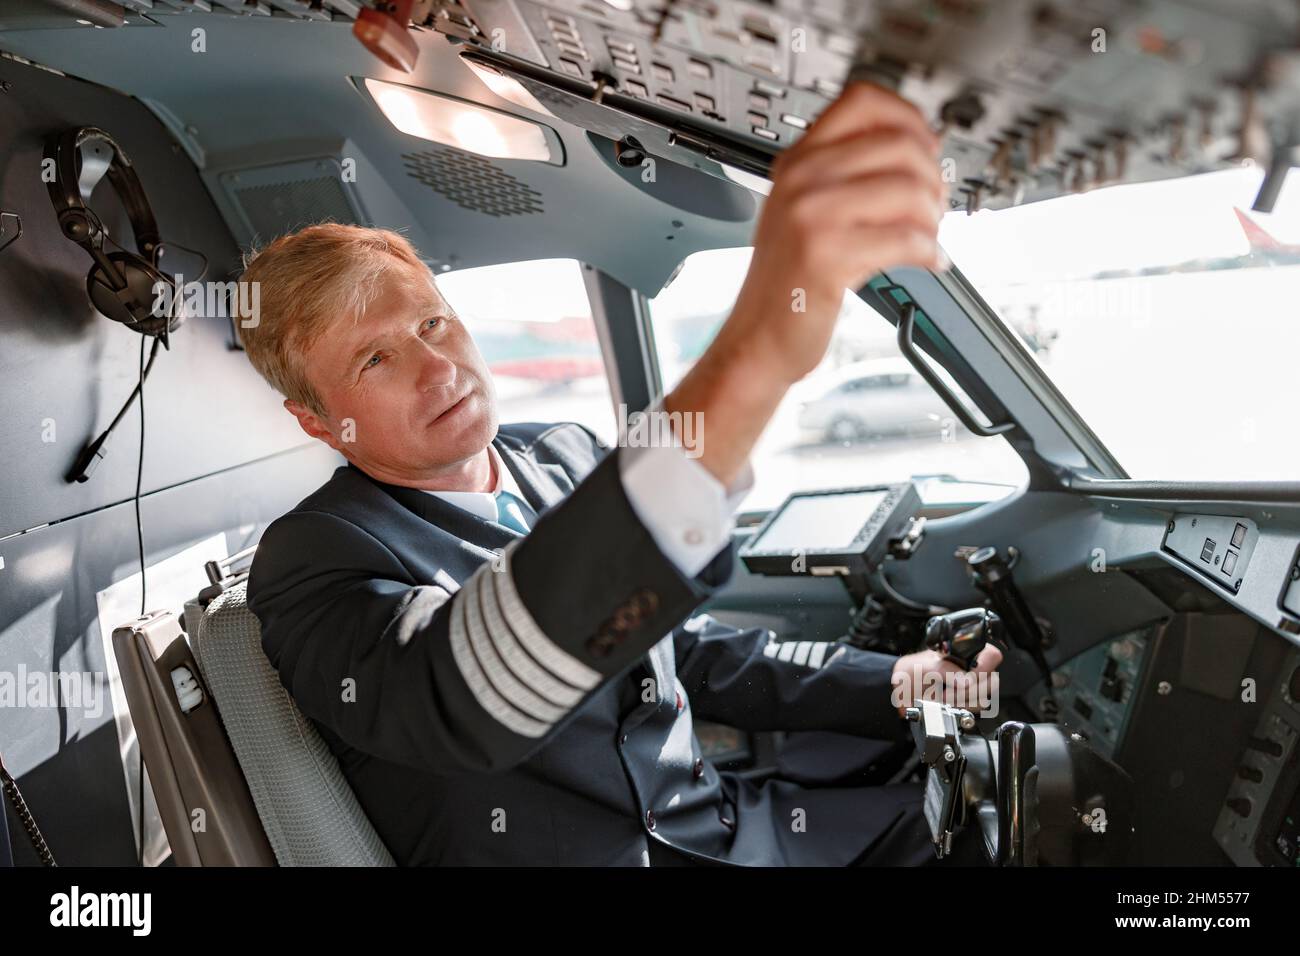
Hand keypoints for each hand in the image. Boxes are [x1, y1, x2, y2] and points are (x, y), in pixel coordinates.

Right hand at [720, 81, 947, 386]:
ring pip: (910, 189)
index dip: (909, 118)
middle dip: (932, 177)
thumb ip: (846, 175)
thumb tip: (919, 149)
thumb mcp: (804, 211)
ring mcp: (811, 216)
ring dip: (933, 218)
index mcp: (798, 160)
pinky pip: (906, 238)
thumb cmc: (788, 282)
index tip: (925, 147)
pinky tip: (926, 261)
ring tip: (926, 237)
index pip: (863, 101)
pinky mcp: (827, 256)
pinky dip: (929, 252)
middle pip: (900, 144)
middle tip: (932, 207)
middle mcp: (802, 179)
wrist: (757, 337)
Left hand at [890, 645, 1002, 718]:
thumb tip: (966, 681)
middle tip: (948, 691)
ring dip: (962, 701)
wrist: (900, 691)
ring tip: (943, 698)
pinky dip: (961, 709)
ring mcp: (971, 687)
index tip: (968, 677)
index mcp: (964, 653)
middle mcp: (971, 669)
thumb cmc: (911, 672)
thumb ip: (946, 670)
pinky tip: (947, 705)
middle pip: (991, 681)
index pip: (991, 655)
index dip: (984, 667)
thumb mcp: (925, 666)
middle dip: (968, 690)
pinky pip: (975, 710)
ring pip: (984, 698)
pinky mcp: (967, 703)